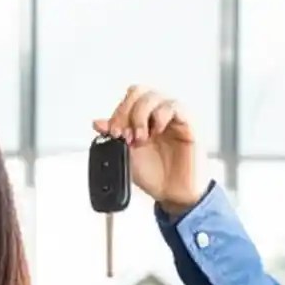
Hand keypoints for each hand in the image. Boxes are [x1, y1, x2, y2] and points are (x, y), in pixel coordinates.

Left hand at [93, 85, 205, 215]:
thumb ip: (112, 138)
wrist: (172, 192)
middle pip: (138, 91)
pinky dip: (160, 116)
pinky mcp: (187, 123)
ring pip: (154, 96)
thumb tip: (97, 122)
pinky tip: (155, 133)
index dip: (117, 113)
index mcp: (140, 119)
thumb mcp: (125, 155)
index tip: (114, 133)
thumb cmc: (154, 174)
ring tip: (141, 138)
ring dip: (140, 116)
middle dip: (126, 112)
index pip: (127, 99)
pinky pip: (174, 106)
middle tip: (125, 135)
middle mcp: (155, 114)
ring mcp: (171, 117)